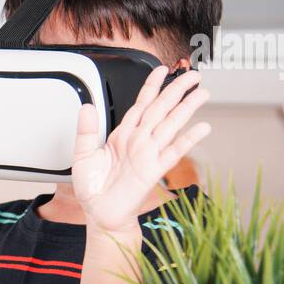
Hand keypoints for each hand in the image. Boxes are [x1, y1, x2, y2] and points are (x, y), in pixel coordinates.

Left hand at [72, 66, 210, 233]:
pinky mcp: (154, 170)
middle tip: (192, 75)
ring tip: (201, 93)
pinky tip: (201, 128)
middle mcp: (139, 141)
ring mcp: (148, 154)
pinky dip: (188, 140)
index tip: (161, 70)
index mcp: (123, 134)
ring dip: (186, 108)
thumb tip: (86, 107)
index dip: (151, 86)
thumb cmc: (94, 188)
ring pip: (170, 125)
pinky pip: (173, 152)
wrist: (100, 213)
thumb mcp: (82, 155)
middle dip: (176, 90)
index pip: (141, 103)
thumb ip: (85, 130)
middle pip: (161, 109)